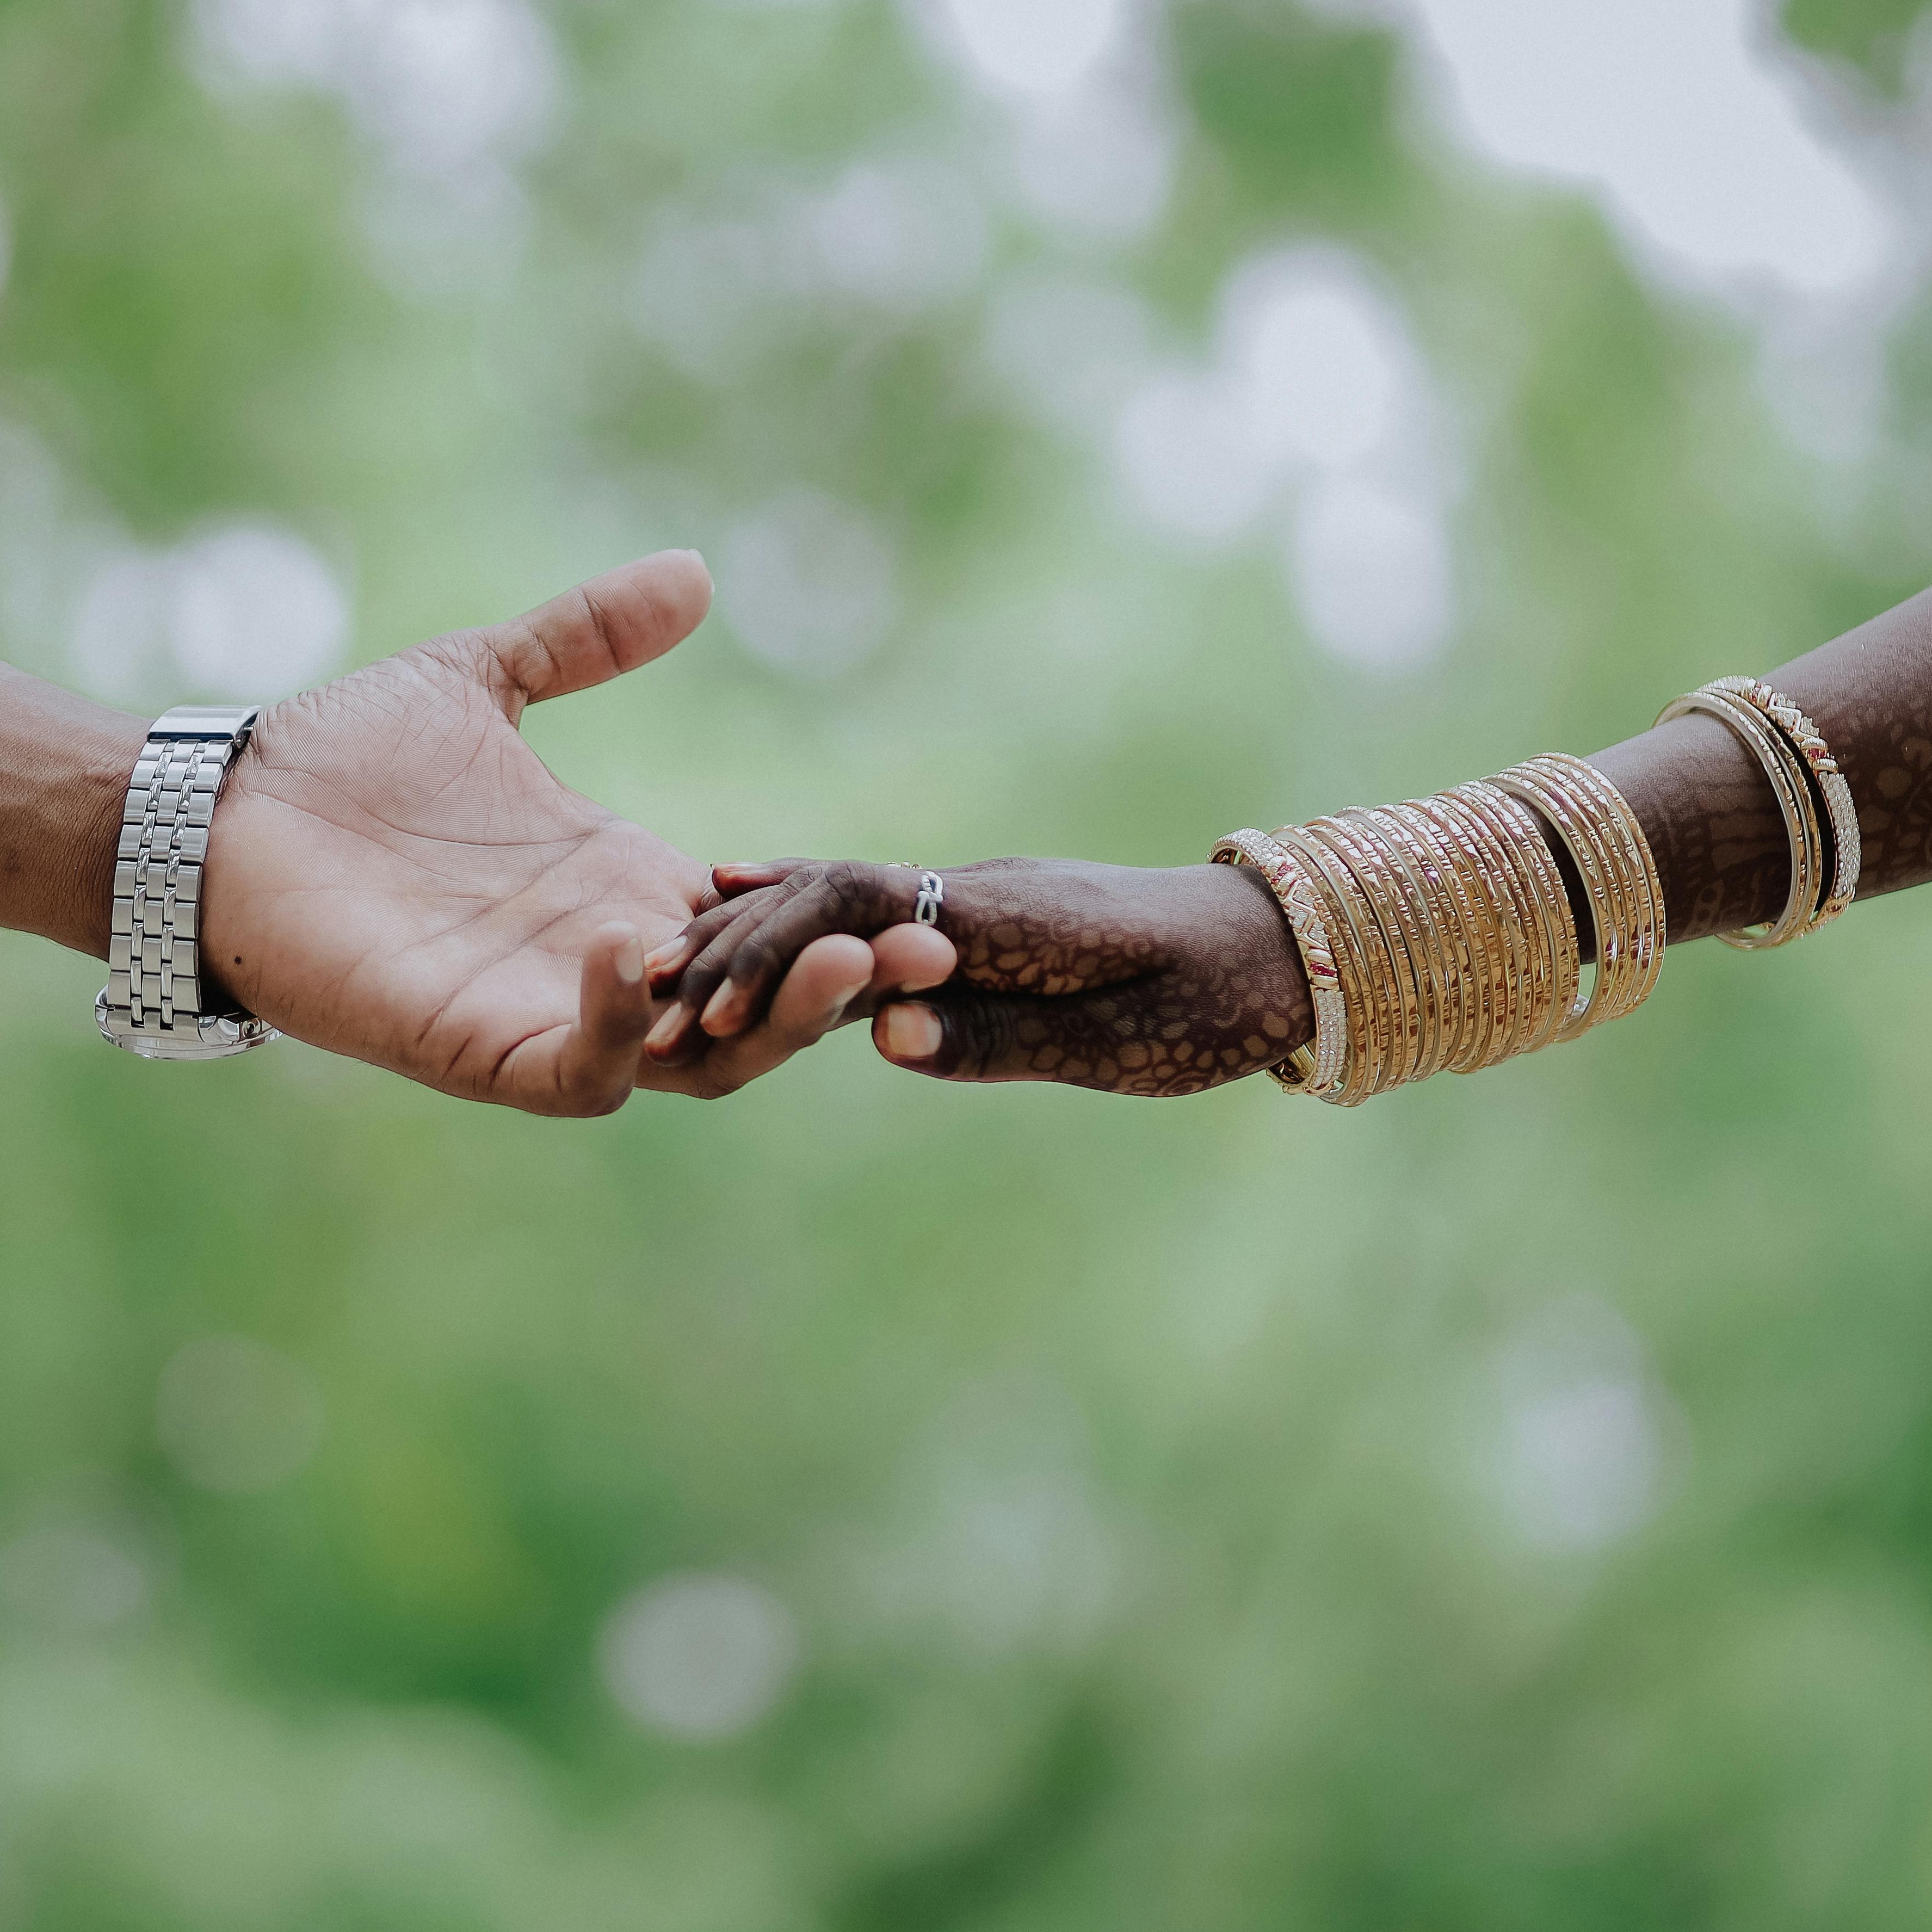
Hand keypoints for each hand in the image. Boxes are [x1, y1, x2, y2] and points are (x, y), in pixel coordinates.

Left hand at [197, 552, 863, 1115]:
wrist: (220, 810)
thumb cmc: (337, 756)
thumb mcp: (486, 677)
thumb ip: (585, 636)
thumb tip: (691, 572)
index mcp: (616, 886)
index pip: (757, 929)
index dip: (832, 918)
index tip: (906, 889)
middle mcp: (595, 961)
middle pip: (754, 1015)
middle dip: (838, 991)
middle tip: (914, 943)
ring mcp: (540, 1012)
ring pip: (693, 1066)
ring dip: (767, 1028)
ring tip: (836, 962)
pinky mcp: (474, 1049)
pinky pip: (576, 1072)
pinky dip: (617, 1032)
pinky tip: (634, 951)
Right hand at [649, 854, 1317, 1096]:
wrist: (1284, 946)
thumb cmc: (1214, 1006)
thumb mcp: (1120, 1044)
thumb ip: (998, 1038)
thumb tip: (882, 1035)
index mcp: (1005, 918)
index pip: (859, 905)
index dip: (775, 952)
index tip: (711, 1010)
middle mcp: (975, 887)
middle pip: (826, 891)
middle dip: (733, 945)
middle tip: (647, 1011)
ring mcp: (972, 890)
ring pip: (837, 892)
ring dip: (750, 931)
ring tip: (657, 976)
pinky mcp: (974, 909)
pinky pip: (868, 897)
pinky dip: (795, 902)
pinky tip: (731, 896)